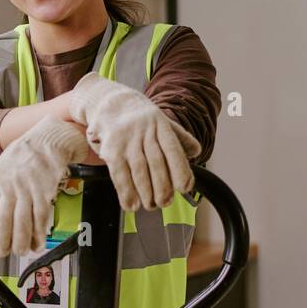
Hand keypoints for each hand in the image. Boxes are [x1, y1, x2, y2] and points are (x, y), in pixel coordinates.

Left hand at [0, 115, 90, 256]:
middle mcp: (10, 186)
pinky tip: (38, 241)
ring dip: (22, 239)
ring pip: (23, 220)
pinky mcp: (45, 190)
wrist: (47, 140)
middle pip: (5, 218)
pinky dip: (40, 231)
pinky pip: (41, 215)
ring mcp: (28, 188)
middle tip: (3, 252)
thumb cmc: (21, 156)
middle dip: (3, 239)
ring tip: (21, 251)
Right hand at [68, 72, 200, 210]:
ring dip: (145, 192)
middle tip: (166, 202)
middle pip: (156, 162)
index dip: (180, 169)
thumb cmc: (138, 117)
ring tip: (151, 205)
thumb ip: (179, 137)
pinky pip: (119, 173)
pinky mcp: (111, 148)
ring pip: (138, 169)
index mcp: (160, 124)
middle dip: (162, 186)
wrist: (109, 102)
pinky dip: (125, 191)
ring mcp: (126, 139)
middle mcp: (144, 130)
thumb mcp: (161, 121)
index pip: (173, 148)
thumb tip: (196, 152)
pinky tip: (131, 204)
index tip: (185, 187)